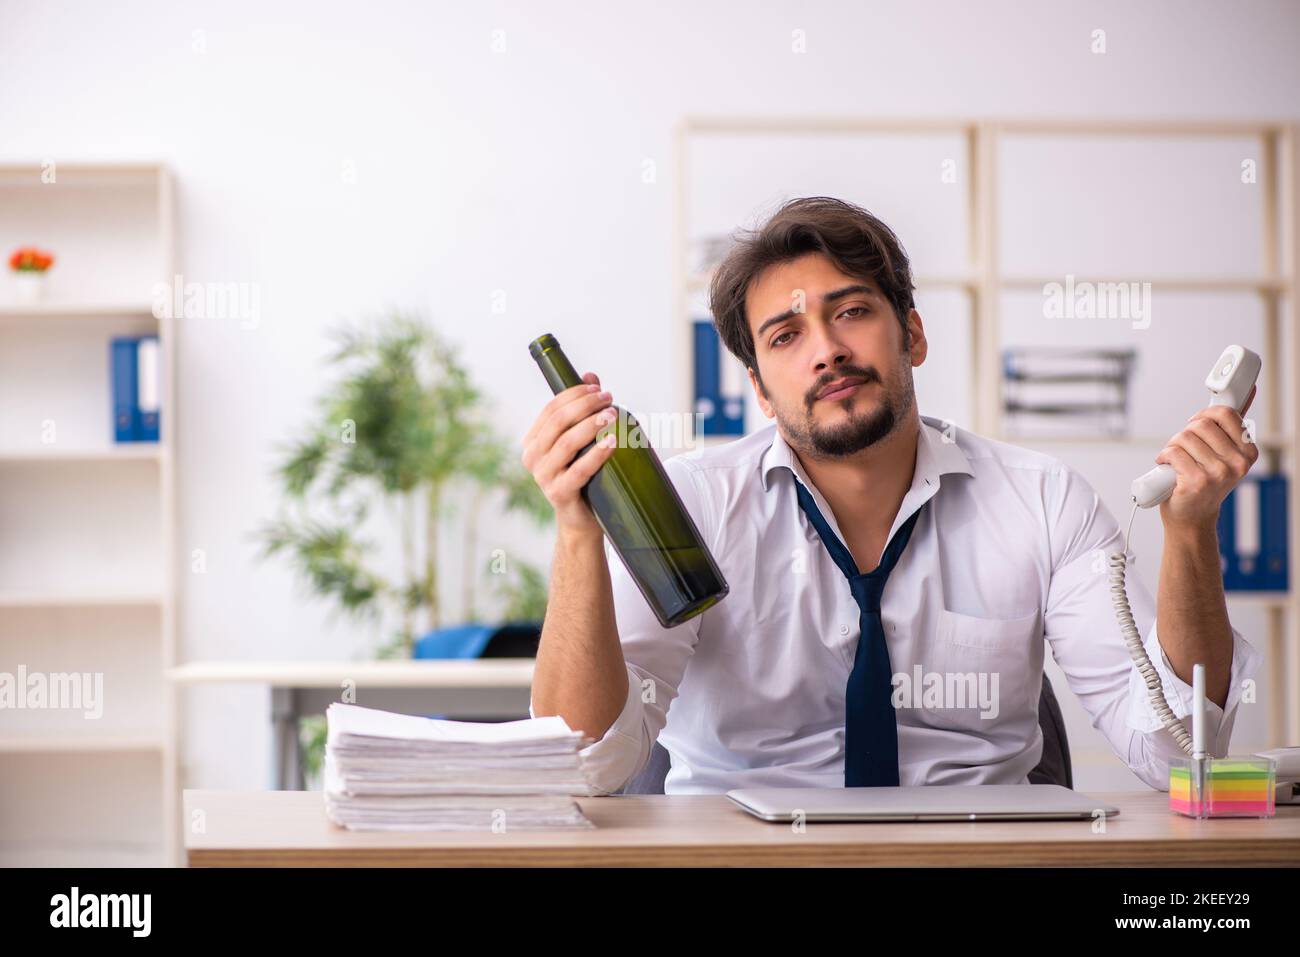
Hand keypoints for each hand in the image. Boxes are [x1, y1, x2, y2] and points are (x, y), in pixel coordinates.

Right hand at [521, 371, 617, 535]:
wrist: (581, 519)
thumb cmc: (582, 475)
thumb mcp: (580, 441)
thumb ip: (582, 410)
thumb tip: (591, 375)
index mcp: (533, 441)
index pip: (550, 410)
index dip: (573, 394)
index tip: (597, 387)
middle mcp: (532, 457)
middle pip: (557, 423)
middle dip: (584, 406)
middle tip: (609, 398)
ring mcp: (543, 477)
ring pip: (566, 443)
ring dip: (590, 425)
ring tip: (612, 414)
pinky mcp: (559, 493)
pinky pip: (579, 470)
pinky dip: (597, 454)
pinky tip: (612, 441)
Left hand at [1155, 385, 1257, 531]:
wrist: (1192, 517)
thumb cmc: (1204, 482)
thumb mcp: (1223, 454)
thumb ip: (1230, 426)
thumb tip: (1245, 391)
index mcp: (1247, 453)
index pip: (1226, 414)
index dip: (1204, 415)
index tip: (1196, 422)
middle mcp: (1237, 463)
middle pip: (1200, 424)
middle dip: (1185, 434)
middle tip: (1184, 449)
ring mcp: (1218, 473)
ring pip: (1183, 437)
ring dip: (1172, 447)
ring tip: (1176, 460)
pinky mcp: (1197, 481)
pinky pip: (1172, 452)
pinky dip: (1163, 457)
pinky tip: (1167, 466)